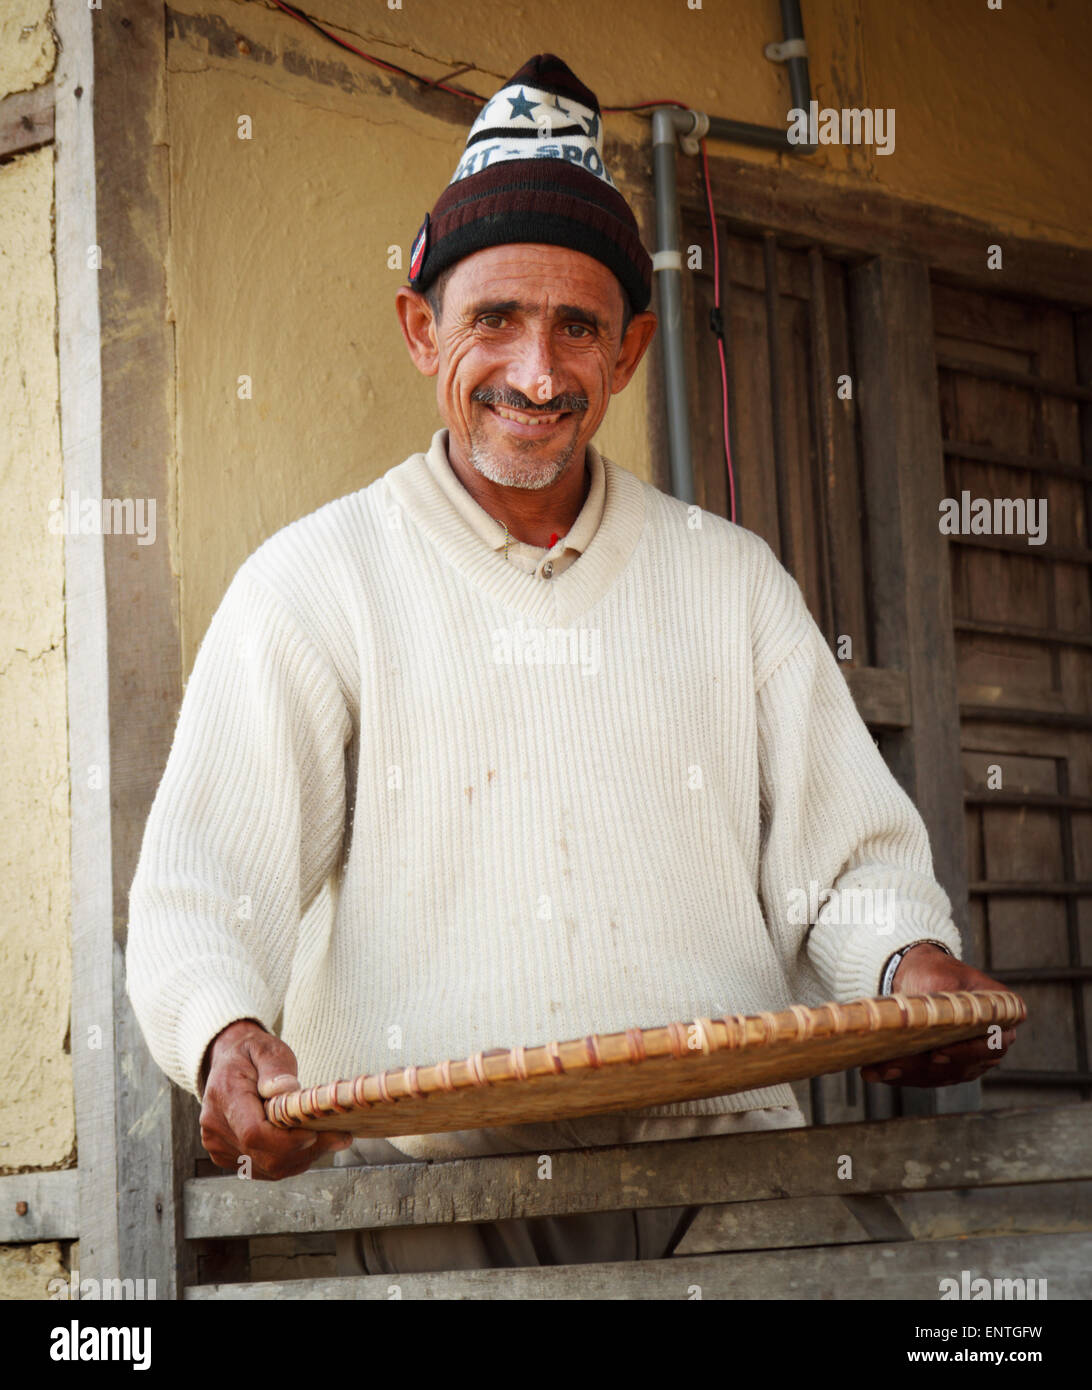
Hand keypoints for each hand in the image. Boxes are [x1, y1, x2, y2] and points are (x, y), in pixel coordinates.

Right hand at [198, 1019, 353, 1179]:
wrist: (228, 1063)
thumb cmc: (252, 1054)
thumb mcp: (266, 1048)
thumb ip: (275, 1068)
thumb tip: (286, 1089)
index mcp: (224, 1097)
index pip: (254, 1133)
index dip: (287, 1141)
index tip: (316, 1132)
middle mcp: (216, 1128)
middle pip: (264, 1156)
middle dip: (305, 1151)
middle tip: (339, 1137)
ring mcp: (220, 1146)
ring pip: (267, 1168)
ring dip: (301, 1158)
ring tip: (328, 1138)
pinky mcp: (228, 1157)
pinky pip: (264, 1169)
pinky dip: (290, 1161)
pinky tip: (308, 1144)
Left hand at [860, 944, 1021, 1087]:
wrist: (918, 978)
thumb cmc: (934, 972)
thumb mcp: (940, 976)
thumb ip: (943, 1001)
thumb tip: (932, 1020)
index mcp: (1001, 1015)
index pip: (992, 1042)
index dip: (966, 1052)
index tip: (937, 1054)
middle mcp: (992, 1042)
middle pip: (962, 1065)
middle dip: (924, 1067)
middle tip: (892, 1065)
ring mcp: (971, 1059)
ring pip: (941, 1075)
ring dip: (907, 1075)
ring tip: (876, 1070)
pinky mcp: (948, 1068)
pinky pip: (926, 1077)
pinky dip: (901, 1076)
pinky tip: (875, 1072)